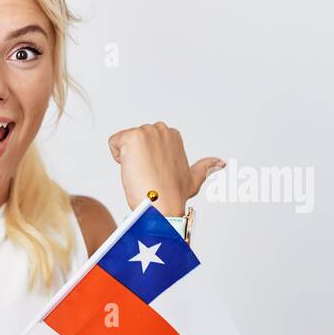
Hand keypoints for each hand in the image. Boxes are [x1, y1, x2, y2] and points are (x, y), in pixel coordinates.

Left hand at [107, 122, 223, 215]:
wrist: (161, 204)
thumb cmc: (174, 195)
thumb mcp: (194, 178)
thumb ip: (205, 167)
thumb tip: (220, 163)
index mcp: (173, 136)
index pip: (145, 142)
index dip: (146, 160)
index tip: (154, 172)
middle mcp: (161, 130)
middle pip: (133, 141)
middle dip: (136, 157)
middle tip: (147, 174)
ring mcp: (147, 132)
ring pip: (123, 142)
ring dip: (127, 158)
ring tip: (141, 173)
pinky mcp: (132, 137)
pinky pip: (113, 142)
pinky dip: (116, 157)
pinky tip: (131, 169)